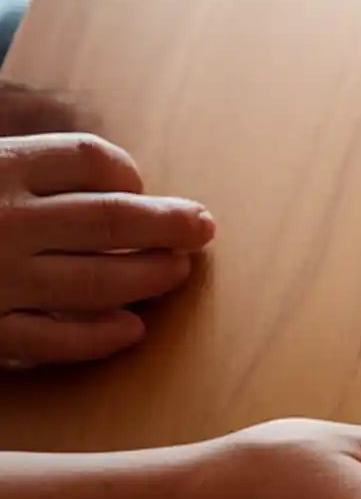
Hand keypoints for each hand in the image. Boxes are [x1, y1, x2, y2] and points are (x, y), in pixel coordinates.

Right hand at [0, 133, 214, 365]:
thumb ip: (23, 165)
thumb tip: (98, 171)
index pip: (87, 159)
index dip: (125, 172)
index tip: (138, 186)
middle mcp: (3, 221)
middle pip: (111, 219)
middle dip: (167, 225)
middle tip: (203, 228)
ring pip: (96, 281)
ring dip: (149, 278)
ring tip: (179, 271)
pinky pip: (53, 340)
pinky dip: (99, 336)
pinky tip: (133, 330)